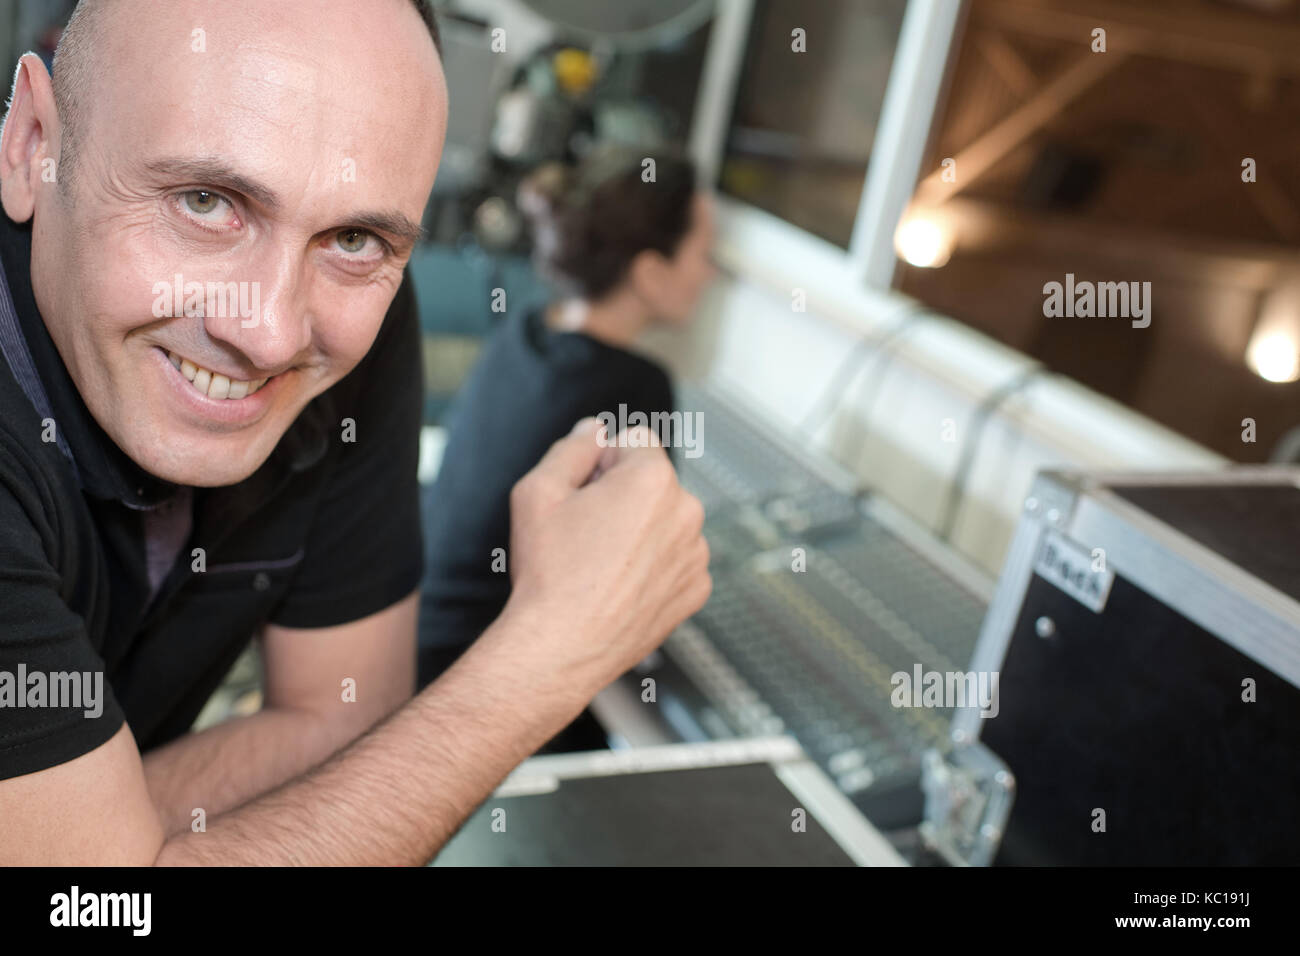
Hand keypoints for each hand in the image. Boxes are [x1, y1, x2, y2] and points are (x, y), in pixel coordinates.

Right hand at [502, 418, 710, 692]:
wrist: (561, 648)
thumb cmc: (549, 574)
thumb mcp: (538, 492)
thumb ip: (571, 448)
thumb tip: (594, 430)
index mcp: (652, 479)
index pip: (634, 438)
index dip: (603, 460)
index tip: (585, 490)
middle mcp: (686, 511)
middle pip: (653, 481)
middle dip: (623, 495)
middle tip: (586, 530)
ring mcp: (696, 554)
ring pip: (666, 521)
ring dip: (641, 531)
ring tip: (601, 562)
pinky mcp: (696, 589)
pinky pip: (676, 560)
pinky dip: (654, 567)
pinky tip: (621, 584)